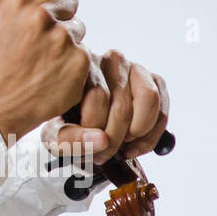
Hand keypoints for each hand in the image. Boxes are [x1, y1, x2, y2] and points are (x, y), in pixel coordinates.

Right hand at [0, 0, 91, 143]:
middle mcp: (40, 15)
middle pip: (69, 0)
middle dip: (59, 16)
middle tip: (39, 39)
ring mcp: (62, 39)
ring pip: (77, 29)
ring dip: (65, 42)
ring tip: (42, 60)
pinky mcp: (78, 63)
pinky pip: (84, 53)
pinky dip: (72, 64)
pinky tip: (52, 74)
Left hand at [48, 48, 170, 163]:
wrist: (79, 120)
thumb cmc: (64, 123)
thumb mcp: (54, 134)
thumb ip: (70, 138)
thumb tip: (102, 140)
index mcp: (82, 65)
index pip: (98, 97)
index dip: (95, 131)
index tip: (88, 148)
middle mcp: (110, 60)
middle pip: (122, 105)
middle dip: (114, 140)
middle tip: (102, 155)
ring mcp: (135, 68)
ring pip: (148, 100)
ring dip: (137, 133)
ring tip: (120, 146)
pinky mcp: (154, 81)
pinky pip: (162, 110)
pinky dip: (151, 135)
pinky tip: (134, 146)